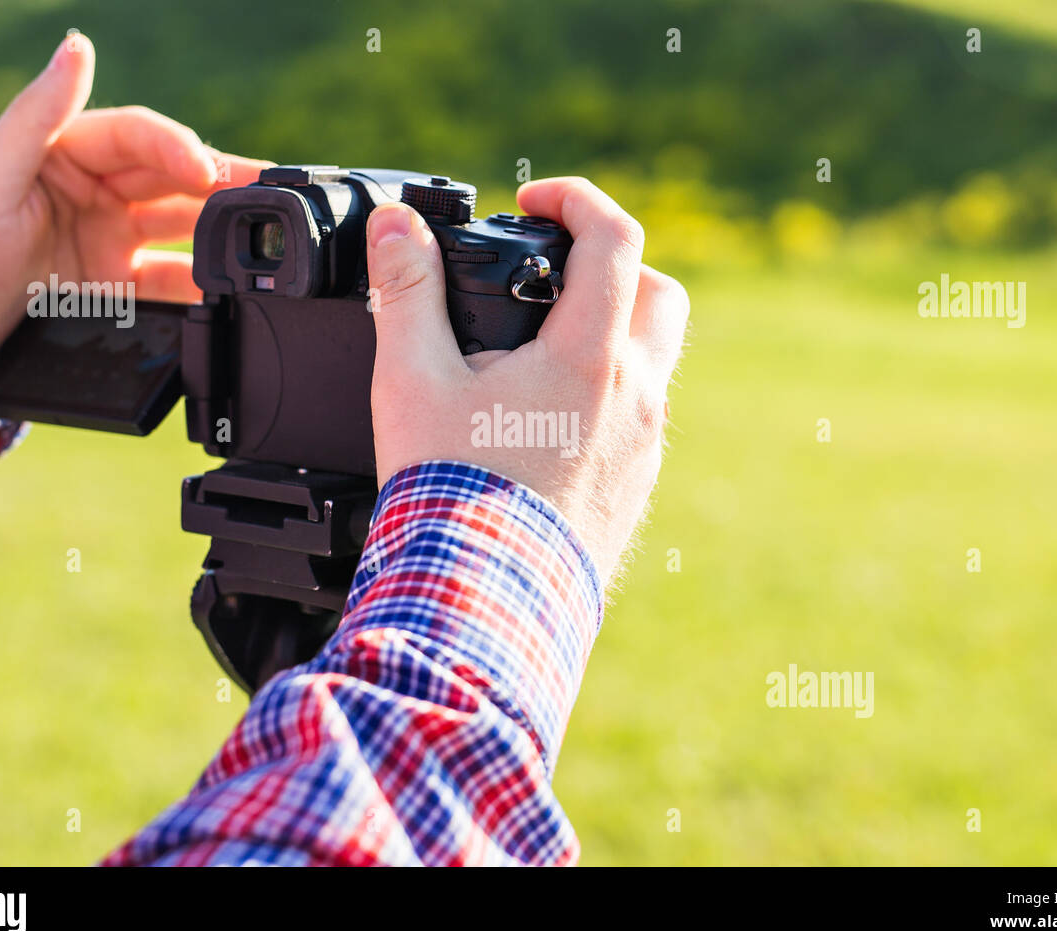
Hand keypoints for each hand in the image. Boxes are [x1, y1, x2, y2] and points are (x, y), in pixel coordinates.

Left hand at [0, 33, 271, 373]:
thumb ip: (36, 114)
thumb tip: (77, 47)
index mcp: (64, 152)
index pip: (137, 137)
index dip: (177, 147)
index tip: (206, 168)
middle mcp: (95, 191)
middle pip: (173, 177)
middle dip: (223, 182)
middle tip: (269, 192)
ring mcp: (112, 240)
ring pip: (183, 226)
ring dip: (223, 231)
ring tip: (263, 240)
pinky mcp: (122, 287)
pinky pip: (174, 280)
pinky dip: (204, 284)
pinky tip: (228, 287)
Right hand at [364, 177, 688, 585]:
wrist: (483, 604)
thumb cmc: (451, 495)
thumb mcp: (413, 380)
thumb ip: (406, 292)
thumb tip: (397, 226)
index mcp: (590, 356)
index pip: (615, 237)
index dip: (575, 199)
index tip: (532, 201)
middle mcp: (635, 396)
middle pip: (658, 294)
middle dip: (611, 265)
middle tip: (551, 277)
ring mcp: (643, 446)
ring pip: (652, 361)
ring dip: (608, 334)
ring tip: (534, 354)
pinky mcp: (635, 486)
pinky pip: (638, 418)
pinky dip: (604, 394)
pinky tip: (542, 421)